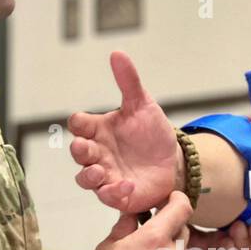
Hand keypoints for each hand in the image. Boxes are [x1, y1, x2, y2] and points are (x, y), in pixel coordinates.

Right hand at [69, 52, 179, 213]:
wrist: (172, 161)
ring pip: (85, 179)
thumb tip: (117, 53)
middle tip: (86, 148)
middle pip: (78, 152)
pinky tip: (128, 185)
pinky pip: (108, 196)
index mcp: (99, 129)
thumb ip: (129, 82)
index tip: (82, 122)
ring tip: (99, 171)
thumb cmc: (151, 133)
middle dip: (79, 151)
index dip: (78, 123)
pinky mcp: (118, 194)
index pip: (79, 124)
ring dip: (89, 176)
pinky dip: (114, 192)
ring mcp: (106, 174)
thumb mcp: (143, 105)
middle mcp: (98, 153)